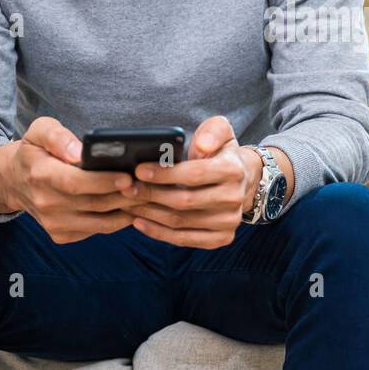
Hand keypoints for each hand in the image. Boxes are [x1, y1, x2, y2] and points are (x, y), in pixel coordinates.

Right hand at [4, 116, 137, 243]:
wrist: (15, 181)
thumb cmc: (35, 152)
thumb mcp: (40, 131)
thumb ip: (58, 136)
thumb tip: (80, 152)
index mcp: (40, 175)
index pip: (76, 183)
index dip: (104, 182)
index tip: (129, 177)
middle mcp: (45, 203)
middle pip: (93, 203)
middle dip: (124, 196)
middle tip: (148, 186)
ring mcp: (53, 223)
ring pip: (99, 222)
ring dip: (126, 211)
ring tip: (146, 197)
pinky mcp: (61, 235)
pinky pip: (96, 230)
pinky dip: (117, 221)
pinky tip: (131, 208)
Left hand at [118, 115, 258, 248]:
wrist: (242, 179)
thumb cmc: (220, 152)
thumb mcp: (220, 131)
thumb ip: (213, 131)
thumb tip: (202, 145)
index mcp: (233, 170)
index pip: (194, 174)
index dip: (164, 174)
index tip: (138, 170)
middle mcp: (235, 199)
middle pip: (184, 201)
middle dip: (150, 194)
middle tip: (126, 188)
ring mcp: (229, 222)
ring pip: (180, 222)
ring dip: (149, 213)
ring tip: (127, 203)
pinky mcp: (221, 238)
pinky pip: (184, 239)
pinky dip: (158, 232)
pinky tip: (139, 222)